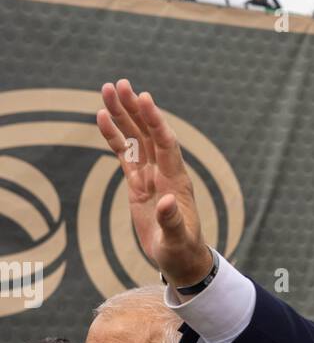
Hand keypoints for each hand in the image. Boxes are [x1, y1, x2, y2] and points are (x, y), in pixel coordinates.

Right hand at [96, 80, 212, 286]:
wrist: (180, 258)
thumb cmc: (181, 251)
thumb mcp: (176, 239)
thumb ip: (170, 220)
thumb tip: (164, 201)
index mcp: (176, 180)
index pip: (165, 143)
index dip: (156, 121)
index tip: (144, 98)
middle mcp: (164, 171)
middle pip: (149, 132)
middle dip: (135, 108)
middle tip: (120, 83)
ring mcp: (150, 175)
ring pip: (135, 138)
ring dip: (123, 115)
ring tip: (107, 90)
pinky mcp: (138, 182)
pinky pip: (125, 154)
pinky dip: (114, 136)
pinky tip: (102, 117)